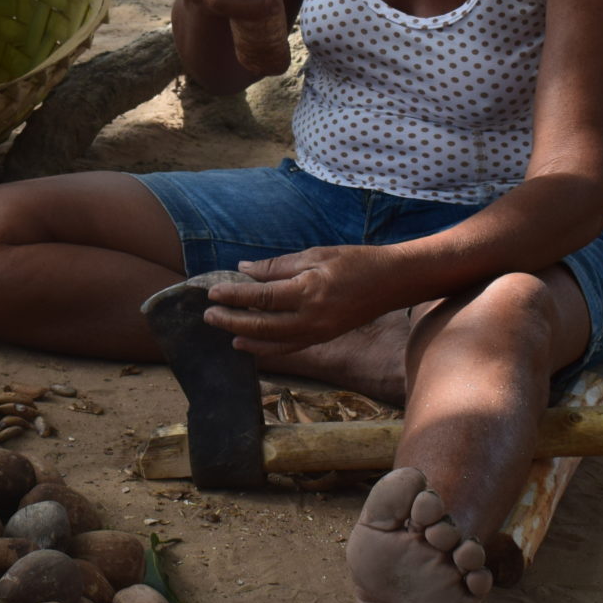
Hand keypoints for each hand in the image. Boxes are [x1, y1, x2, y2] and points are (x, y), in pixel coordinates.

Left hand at [203, 245, 404, 354]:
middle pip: (261, 326)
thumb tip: (244, 270)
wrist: (393, 282)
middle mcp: (311, 318)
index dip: (234, 296)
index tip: (212, 292)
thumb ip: (278, 266)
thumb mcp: (316, 254)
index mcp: (308, 291)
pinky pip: (289, 347)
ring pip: (273, 343)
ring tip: (226, 333)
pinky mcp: (324, 338)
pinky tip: (252, 345)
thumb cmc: (356, 261)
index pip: (260, 297)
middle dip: (232, 321)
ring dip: (246, 339)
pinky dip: (268, 348)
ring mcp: (318, 332)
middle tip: (209, 315)